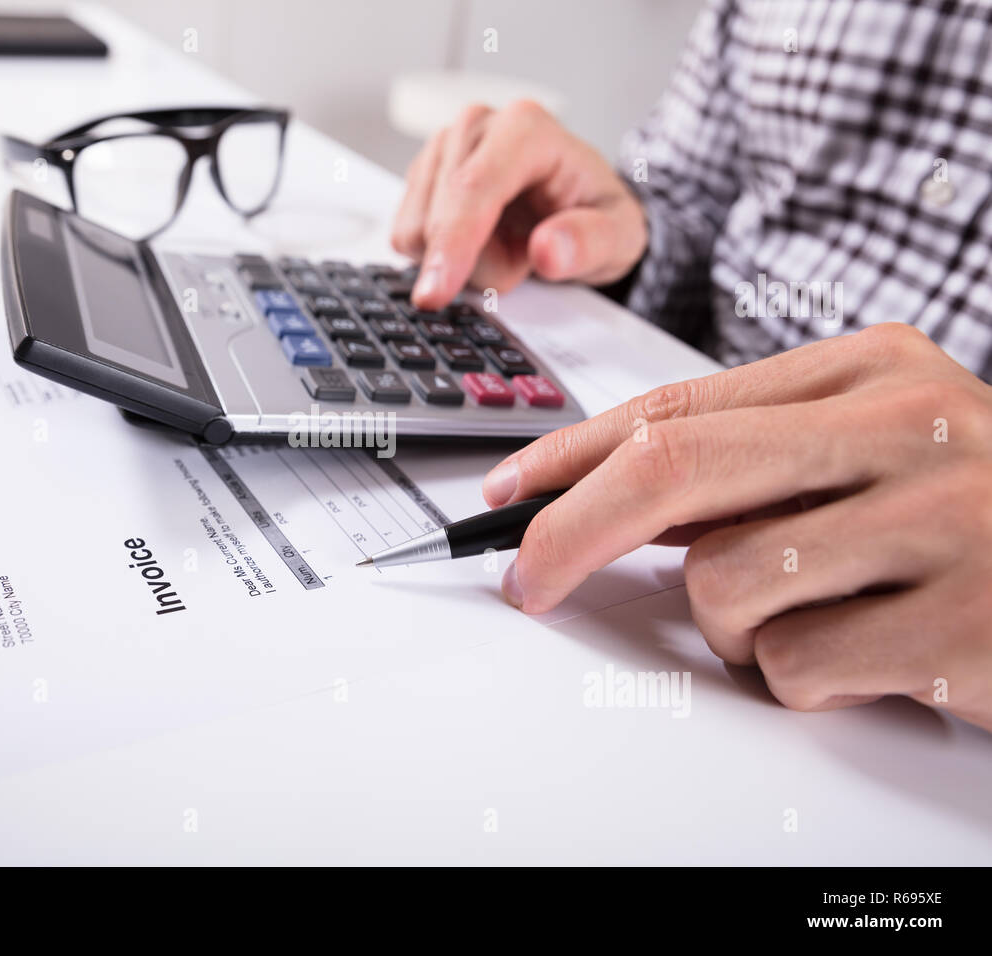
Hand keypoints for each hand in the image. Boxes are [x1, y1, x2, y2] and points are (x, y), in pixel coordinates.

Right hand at [391, 100, 647, 310]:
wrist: (575, 210)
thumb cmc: (594, 216)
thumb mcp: (619, 236)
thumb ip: (590, 243)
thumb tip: (548, 250)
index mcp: (525, 129)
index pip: (472, 189)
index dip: (452, 245)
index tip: (436, 295)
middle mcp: (476, 127)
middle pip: (439, 219)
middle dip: (477, 264)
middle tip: (524, 261)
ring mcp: (442, 149)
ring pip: (416, 232)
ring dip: (460, 261)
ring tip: (505, 246)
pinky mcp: (421, 178)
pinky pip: (408, 238)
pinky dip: (442, 256)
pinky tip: (479, 243)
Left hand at [484, 323, 991, 730]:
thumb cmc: (971, 515)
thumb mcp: (871, 450)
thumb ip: (755, 459)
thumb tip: (601, 498)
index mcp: (874, 369)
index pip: (677, 406)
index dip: (571, 455)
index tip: (511, 495)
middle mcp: (909, 426)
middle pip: (673, 467)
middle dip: (570, 529)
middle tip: (526, 579)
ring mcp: (942, 520)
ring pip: (726, 584)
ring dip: (731, 628)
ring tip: (811, 619)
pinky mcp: (960, 622)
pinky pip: (794, 665)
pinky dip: (799, 679)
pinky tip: (868, 658)